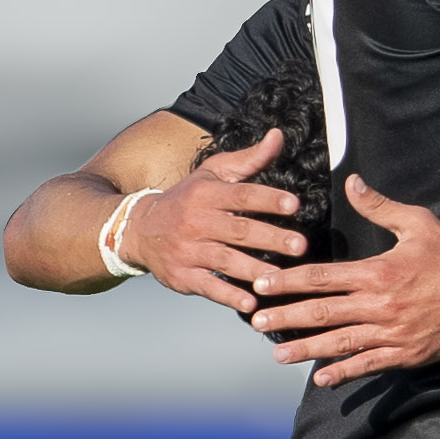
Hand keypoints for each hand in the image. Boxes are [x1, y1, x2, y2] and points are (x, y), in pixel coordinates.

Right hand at [121, 132, 310, 314]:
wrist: (139, 229)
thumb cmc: (186, 199)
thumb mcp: (212, 173)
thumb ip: (249, 159)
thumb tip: (278, 136)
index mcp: (207, 195)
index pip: (241, 195)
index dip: (268, 199)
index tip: (293, 204)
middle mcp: (197, 222)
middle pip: (239, 230)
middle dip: (271, 238)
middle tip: (300, 245)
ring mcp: (189, 251)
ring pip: (225, 260)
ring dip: (254, 269)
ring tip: (281, 278)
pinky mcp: (183, 276)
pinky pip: (208, 287)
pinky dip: (229, 296)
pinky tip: (250, 302)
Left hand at [248, 177, 439, 382]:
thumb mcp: (417, 223)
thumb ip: (379, 206)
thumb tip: (351, 180)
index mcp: (377, 272)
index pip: (321, 278)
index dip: (288, 283)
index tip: (262, 286)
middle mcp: (379, 305)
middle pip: (322, 313)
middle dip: (286, 318)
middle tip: (256, 324)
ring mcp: (391, 333)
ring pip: (339, 343)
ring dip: (305, 349)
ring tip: (277, 355)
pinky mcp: (405, 354)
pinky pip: (368, 365)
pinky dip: (344, 372)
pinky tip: (321, 378)